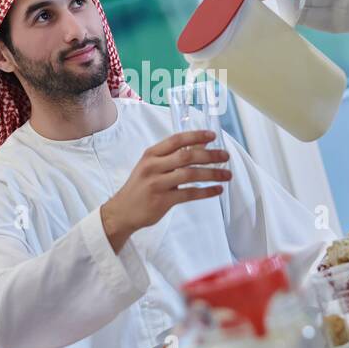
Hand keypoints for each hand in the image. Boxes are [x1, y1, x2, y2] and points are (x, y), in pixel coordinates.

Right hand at [100, 131, 229, 251]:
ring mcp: (157, 184)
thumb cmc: (139, 187)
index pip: (176, 140)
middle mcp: (153, 166)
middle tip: (225, 156)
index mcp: (151, 155)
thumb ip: (171, 157)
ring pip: (190, 175)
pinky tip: (217, 190)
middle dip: (210, 155)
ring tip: (227, 175)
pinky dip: (206, 192)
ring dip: (212, 174)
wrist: (122, 211)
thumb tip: (200, 148)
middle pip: (187, 156)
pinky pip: (189, 194)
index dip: (196, 136)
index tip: (212, 136)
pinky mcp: (162, 201)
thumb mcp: (150, 167)